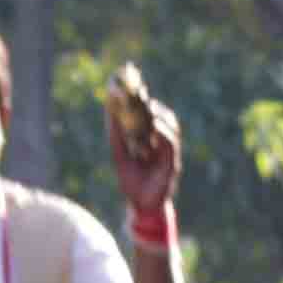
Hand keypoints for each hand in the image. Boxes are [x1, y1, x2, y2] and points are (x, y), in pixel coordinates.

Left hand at [109, 79, 184, 219]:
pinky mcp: (172, 163)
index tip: (129, 77)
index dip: (139, 95)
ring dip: (159, 114)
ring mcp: (167, 151)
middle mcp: (160, 141)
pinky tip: (154, 126)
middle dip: (148, 100)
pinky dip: (163, 132)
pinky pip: (171, 143)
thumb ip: (116, 131)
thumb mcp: (119, 152)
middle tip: (137, 89)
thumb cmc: (131, 181)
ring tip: (148, 108)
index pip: (146, 110)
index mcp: (148, 137)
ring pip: (170, 125)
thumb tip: (110, 107)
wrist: (140, 205)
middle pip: (159, 113)